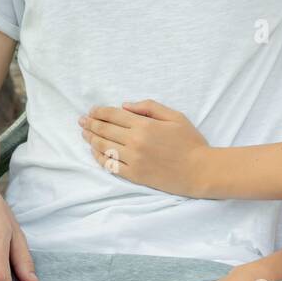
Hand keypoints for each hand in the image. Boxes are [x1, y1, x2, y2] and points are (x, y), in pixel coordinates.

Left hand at [80, 99, 209, 196]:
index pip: (114, 115)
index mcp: (145, 125)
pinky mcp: (134, 175)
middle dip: (91, 124)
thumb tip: (125, 105)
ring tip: (85, 134)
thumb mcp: (175, 116)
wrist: (199, 171)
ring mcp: (133, 160)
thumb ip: (150, 107)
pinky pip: (110, 166)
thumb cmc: (190, 142)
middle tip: (82, 121)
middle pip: (105, 130)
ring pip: (104, 147)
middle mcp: (135, 142)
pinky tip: (95, 152)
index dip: (100, 112)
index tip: (92, 110)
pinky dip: (100, 158)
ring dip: (91, 139)